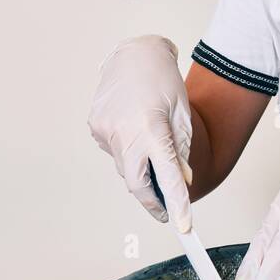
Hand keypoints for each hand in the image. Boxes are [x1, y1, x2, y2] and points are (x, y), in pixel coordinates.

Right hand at [87, 34, 194, 232]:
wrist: (134, 53)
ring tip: (155, 154)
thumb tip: (180, 181)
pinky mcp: (96, 127)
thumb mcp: (182, 114)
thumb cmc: (164, 81)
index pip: (166, 177)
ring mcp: (105, 131)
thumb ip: (180, 150)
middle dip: (153, 201)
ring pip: (126, 168)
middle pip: (137, 184)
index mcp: (150, 129)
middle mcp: (123, 133)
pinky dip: (129, 151)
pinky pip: (116, 152)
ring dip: (142, 172)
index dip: (176, 203)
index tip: (183, 226)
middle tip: (168, 211)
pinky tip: (136, 131)